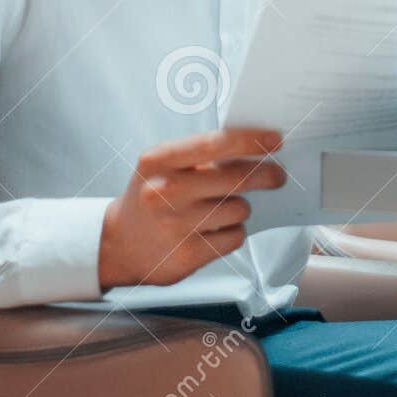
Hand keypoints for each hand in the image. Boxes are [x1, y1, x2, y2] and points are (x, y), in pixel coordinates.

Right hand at [97, 127, 284, 290]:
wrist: (118, 244)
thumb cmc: (152, 196)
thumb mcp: (163, 166)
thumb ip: (201, 156)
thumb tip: (256, 150)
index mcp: (160, 160)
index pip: (215, 143)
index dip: (251, 141)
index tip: (276, 140)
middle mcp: (165, 191)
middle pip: (237, 179)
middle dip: (266, 175)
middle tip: (278, 175)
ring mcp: (175, 226)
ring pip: (240, 210)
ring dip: (240, 209)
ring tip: (220, 210)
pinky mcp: (187, 256)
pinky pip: (235, 238)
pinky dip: (233, 233)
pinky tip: (213, 232)